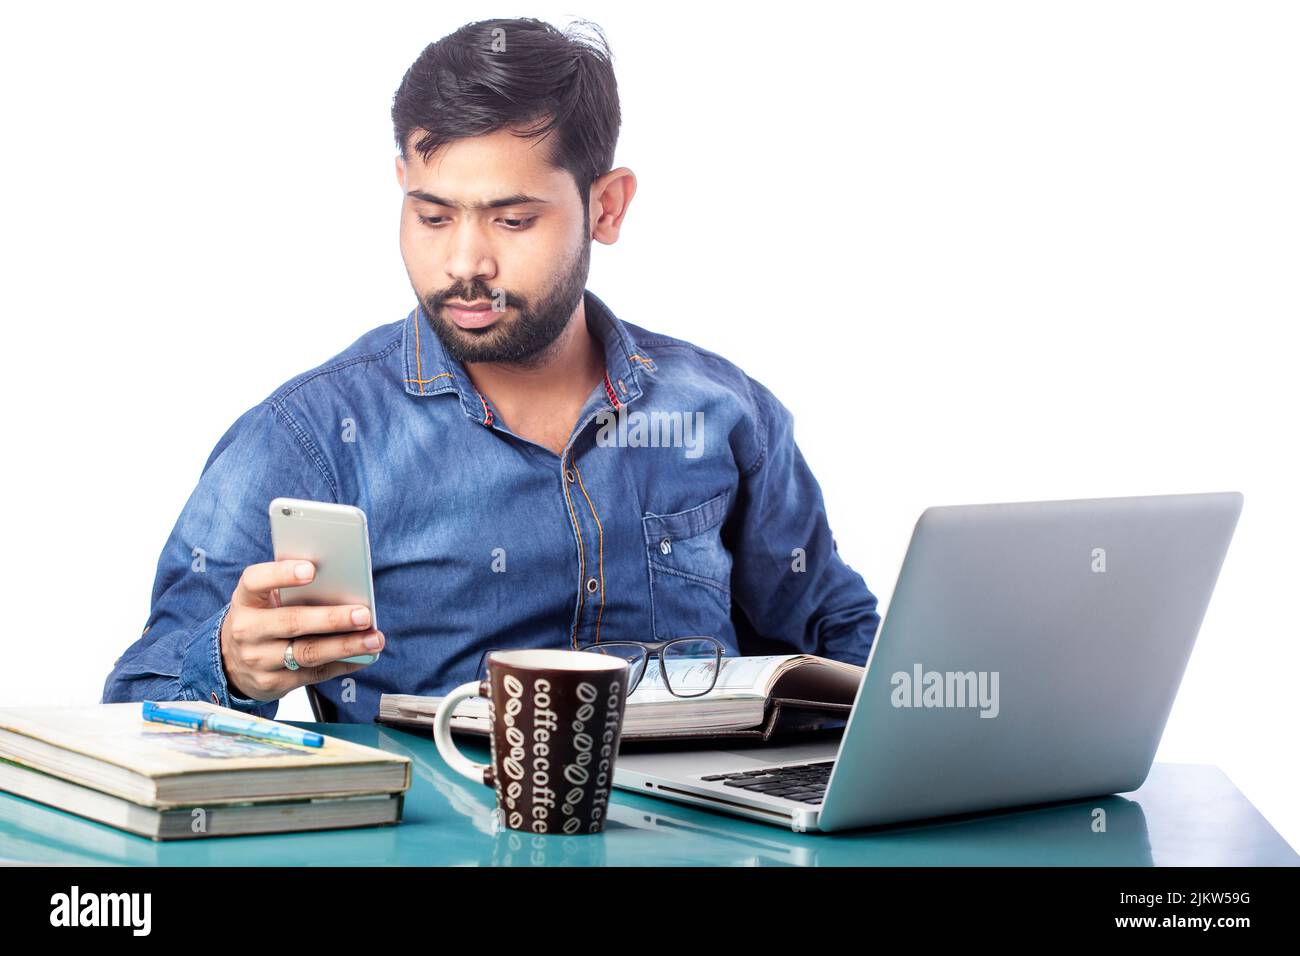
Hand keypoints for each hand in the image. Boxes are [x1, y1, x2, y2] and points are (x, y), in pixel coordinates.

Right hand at [218, 559, 383, 701]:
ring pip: (308, 652)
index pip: (256, 581)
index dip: (282, 574)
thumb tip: (341, 580)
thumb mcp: (264, 600)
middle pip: (292, 622)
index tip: (312, 569)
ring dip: (346, 646)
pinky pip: (315, 674)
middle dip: (332, 618)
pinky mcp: (273, 683)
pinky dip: (343, 664)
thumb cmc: (262, 619)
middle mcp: (246, 630)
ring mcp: (258, 660)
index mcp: (245, 600)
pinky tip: (364, 656)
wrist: (233, 662)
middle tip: (363, 614)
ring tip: (373, 639)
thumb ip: (291, 589)